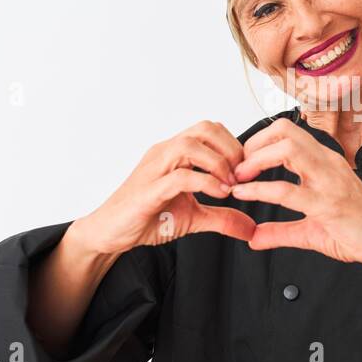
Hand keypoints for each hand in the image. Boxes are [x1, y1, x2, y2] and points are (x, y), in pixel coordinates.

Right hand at [78, 120, 255, 253]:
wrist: (110, 233)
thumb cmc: (147, 218)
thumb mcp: (194, 218)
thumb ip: (222, 218)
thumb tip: (251, 227)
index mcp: (175, 153)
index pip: (210, 129)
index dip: (234, 145)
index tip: (246, 171)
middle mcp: (164, 153)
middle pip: (204, 128)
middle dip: (231, 149)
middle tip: (242, 175)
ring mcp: (154, 168)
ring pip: (190, 145)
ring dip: (218, 163)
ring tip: (230, 185)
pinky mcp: (148, 190)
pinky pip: (180, 176)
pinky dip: (206, 183)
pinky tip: (218, 195)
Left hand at [229, 116, 361, 272]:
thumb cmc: (360, 231)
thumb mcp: (312, 230)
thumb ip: (281, 231)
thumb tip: (253, 236)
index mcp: (325, 162)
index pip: (287, 132)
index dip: (258, 142)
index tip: (241, 164)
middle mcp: (327, 164)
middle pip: (284, 130)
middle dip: (253, 144)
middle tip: (237, 167)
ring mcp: (330, 181)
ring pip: (287, 150)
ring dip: (256, 160)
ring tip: (239, 178)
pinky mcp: (329, 204)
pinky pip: (289, 189)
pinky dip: (260, 190)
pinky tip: (245, 195)